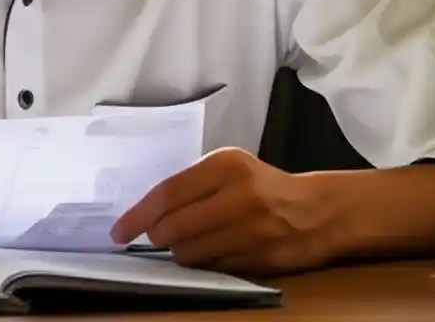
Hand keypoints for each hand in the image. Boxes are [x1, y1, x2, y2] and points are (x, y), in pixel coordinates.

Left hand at [109, 147, 333, 276]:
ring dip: (178, 252)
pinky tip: (210, 251)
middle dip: (156, 236)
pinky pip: (211, 268)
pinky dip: (202, 263)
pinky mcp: (259, 260)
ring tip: (188, 241)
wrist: (316, 212)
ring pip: (188, 253)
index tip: (118, 232)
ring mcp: (251, 231)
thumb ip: (191, 184)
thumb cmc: (261, 186)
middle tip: (155, 236)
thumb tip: (146, 212)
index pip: (168, 193)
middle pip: (173, 228)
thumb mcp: (228, 168)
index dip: (138, 216)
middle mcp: (239, 196)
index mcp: (226, 166)